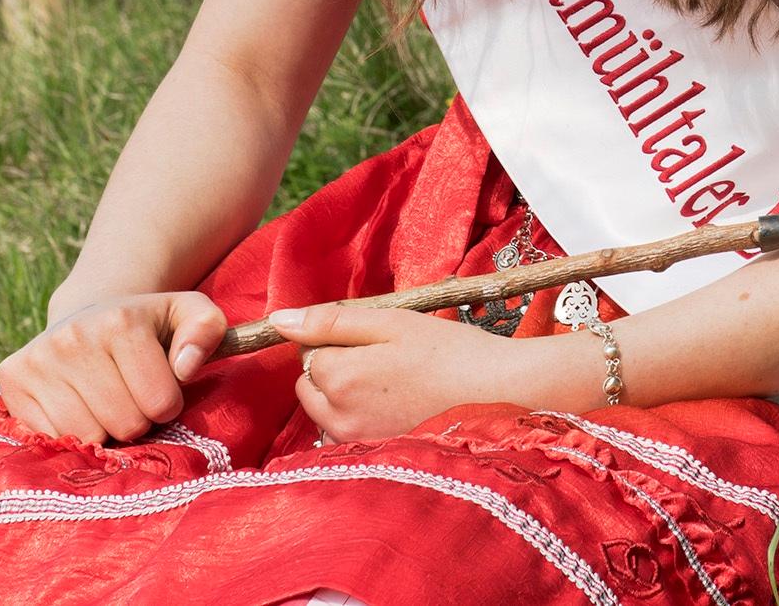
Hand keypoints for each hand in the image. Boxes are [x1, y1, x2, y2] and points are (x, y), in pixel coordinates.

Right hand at [0, 290, 226, 444]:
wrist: (89, 313)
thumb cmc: (148, 326)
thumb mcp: (190, 314)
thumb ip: (206, 330)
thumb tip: (186, 366)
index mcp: (121, 321)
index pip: (161, 403)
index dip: (167, 404)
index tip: (159, 387)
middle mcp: (73, 336)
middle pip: (124, 425)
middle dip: (136, 420)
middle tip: (129, 396)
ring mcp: (38, 358)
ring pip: (86, 437)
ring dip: (103, 431)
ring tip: (103, 401)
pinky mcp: (12, 378)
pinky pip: (50, 439)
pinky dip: (69, 433)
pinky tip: (74, 405)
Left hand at [271, 303, 573, 442]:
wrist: (500, 397)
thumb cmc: (450, 352)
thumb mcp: (392, 321)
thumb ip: (332, 320)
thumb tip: (277, 319)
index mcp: (337, 376)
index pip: (310, 352)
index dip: (342, 339)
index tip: (380, 339)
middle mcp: (335, 417)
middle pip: (311, 384)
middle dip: (336, 369)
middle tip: (389, 359)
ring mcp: (353, 443)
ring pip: (327, 410)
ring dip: (347, 395)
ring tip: (397, 384)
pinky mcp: (372, 458)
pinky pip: (346, 434)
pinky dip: (362, 419)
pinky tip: (399, 408)